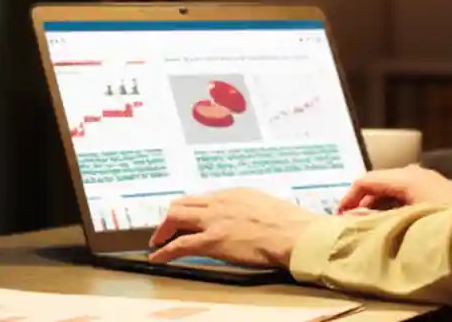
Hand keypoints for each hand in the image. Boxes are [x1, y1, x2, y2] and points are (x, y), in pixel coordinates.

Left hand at [148, 188, 321, 266]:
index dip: (190, 210)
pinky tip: (157, 258)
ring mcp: (214, 221)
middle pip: (183, 203)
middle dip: (171, 216)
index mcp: (234, 193)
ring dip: (163, 230)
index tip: (187, 219)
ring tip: (158, 242)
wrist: (293, 234)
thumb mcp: (265, 205)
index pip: (202, 199)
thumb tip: (247, 218)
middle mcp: (219, 203)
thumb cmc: (289, 223)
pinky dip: (164, 252)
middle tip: (166, 229)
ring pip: (175, 217)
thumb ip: (249, 209)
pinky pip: (179, 245)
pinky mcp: (212, 241)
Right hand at [337, 165, 451, 213]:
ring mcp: (426, 181)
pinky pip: (404, 195)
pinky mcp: (434, 191)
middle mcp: (415, 174)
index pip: (366, 180)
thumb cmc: (446, 224)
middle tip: (350, 223)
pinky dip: (391, 207)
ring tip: (367, 227)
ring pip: (391, 190)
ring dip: (376, 206)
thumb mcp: (404, 222)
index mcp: (406, 178)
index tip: (339, 216)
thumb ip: (374, 219)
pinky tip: (389, 224)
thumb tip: (350, 218)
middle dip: (362, 202)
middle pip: (378, 183)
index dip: (349, 197)